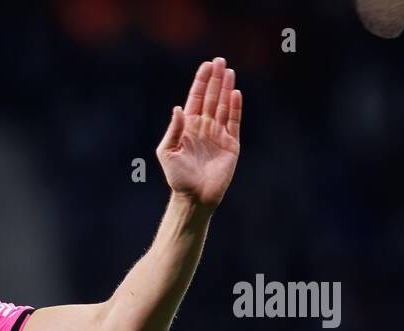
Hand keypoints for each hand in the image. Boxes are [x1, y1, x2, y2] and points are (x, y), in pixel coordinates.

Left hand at [157, 56, 241, 210]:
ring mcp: (218, 135)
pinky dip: (235, 108)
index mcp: (188, 127)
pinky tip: (235, 93)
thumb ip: (173, 130)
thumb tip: (178, 108)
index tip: (206, 66)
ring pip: (223, 106)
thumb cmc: (177, 177)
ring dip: (226, 89)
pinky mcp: (231, 144)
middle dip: (215, 80)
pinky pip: (234, 122)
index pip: (196, 99)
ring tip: (229, 71)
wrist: (194, 196)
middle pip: (211, 98)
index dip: (201, 82)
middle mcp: (204, 128)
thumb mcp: (168, 152)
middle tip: (220, 61)